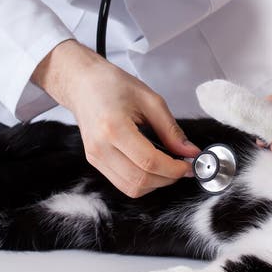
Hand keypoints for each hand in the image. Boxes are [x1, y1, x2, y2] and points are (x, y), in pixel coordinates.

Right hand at [32, 40, 199, 196]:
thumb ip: (171, 129)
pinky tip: (153, 167)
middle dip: (168, 178)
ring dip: (155, 183)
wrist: (83, 84)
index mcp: (113, 127)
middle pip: (140, 180)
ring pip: (131, 188)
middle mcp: (100, 147)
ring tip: (169, 167)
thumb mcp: (150, 100)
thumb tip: (189, 151)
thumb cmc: (113, 85)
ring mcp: (95, 157)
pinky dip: (142, 181)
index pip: (149, 161)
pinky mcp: (94, 162)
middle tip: (183, 167)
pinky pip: (121, 182)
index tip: (189, 165)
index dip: (174, 168)